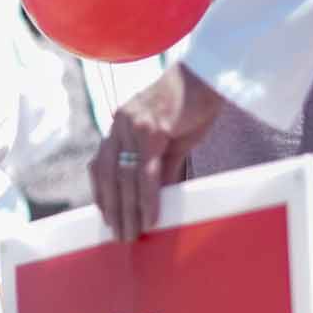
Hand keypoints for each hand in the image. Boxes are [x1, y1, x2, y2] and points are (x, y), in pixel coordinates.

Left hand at [91, 66, 227, 240]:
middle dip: (113, 209)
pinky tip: (150, 218)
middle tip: (119, 236)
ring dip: (127, 210)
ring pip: (124, 177)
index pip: (100, 165)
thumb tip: (157, 197)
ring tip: (132, 234)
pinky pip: (146, 172)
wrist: (211, 76)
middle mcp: (120, 125)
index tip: (105, 217)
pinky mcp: (152, 129)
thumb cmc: (194, 107)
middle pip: (109, 175)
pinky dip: (147, 198)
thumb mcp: (173, 141)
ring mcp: (134, 126)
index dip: (101, 193)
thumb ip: (161, 167)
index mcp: (120, 126)